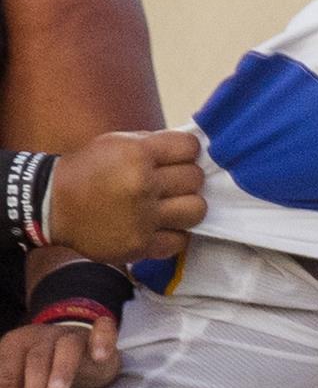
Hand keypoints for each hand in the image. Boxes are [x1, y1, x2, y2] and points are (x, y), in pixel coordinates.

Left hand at [0, 318, 119, 387]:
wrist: (77, 353)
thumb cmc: (43, 375)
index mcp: (13, 347)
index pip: (6, 378)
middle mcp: (40, 337)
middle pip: (34, 364)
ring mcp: (70, 334)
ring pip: (66, 349)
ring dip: (62, 371)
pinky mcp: (98, 334)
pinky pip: (103, 330)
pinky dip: (102, 340)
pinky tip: (100, 356)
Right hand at [46, 130, 205, 263]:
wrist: (51, 205)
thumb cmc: (88, 170)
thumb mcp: (116, 142)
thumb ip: (155, 144)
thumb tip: (193, 150)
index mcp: (136, 154)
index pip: (190, 146)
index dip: (185, 152)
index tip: (176, 159)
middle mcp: (142, 185)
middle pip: (195, 179)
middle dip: (184, 179)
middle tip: (168, 184)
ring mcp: (143, 217)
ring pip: (196, 210)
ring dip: (186, 207)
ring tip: (169, 207)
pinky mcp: (140, 244)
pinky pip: (180, 240)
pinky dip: (173, 235)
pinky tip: (159, 227)